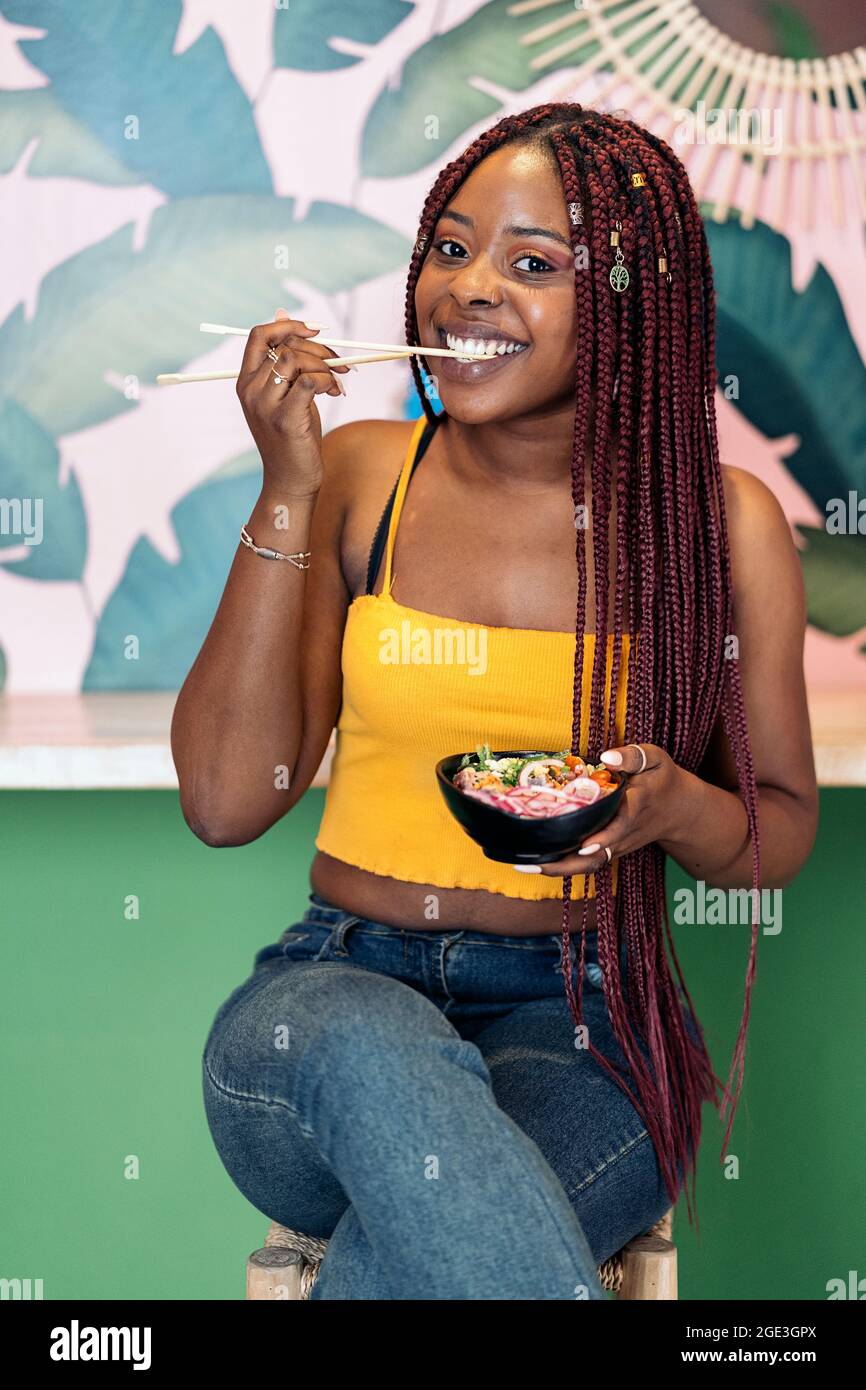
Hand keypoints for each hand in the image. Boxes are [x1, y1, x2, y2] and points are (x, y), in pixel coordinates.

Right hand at [236, 308, 349, 495]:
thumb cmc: (292, 437)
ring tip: (336, 384)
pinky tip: (334, 392)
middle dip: (318, 349)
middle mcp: (250, 391)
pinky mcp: (284, 419)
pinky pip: (308, 382)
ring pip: (295, 360)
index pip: (258, 336)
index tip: (314, 329)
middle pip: (284, 346)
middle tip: (339, 364)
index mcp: (246, 381)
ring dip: (324, 366)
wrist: (291, 480)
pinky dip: (326, 381)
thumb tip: (283, 314)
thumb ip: (285, 360)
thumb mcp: (285, 394)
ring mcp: (265, 405)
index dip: (287, 325)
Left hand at [539, 742, 685, 877]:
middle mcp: (625, 833)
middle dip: (566, 865)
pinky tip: (538, 861)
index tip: (583, 844)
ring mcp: (618, 846)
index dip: (603, 837)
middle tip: (534, 864)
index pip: (620, 826)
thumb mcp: (655, 759)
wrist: (680, 811)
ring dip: (560, 869)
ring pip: (589, 864)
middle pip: (597, 857)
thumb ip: (633, 755)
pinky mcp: (612, 850)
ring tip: (526, 866)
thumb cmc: (663, 780)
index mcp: (635, 807)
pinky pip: (588, 862)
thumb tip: (606, 756)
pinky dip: (564, 865)